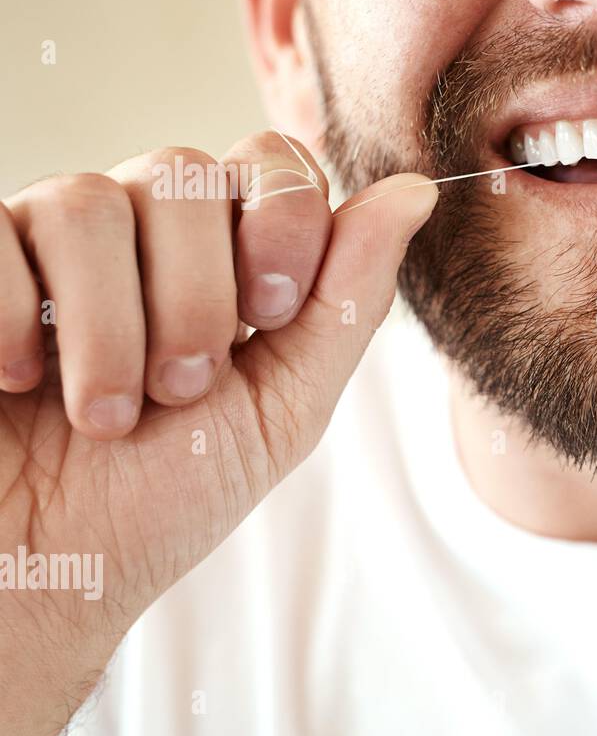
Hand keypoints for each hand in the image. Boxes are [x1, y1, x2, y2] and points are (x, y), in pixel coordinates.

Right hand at [0, 133, 435, 735]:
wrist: (43, 572)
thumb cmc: (166, 496)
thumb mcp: (283, 406)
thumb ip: (346, 299)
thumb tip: (417, 190)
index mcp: (223, 257)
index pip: (271, 162)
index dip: (280, 223)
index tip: (267, 315)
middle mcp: (138, 233)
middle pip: (184, 173)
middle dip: (195, 297)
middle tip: (181, 390)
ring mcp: (45, 244)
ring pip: (88, 201)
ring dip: (110, 330)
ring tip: (105, 415)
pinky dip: (15, 321)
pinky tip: (18, 383)